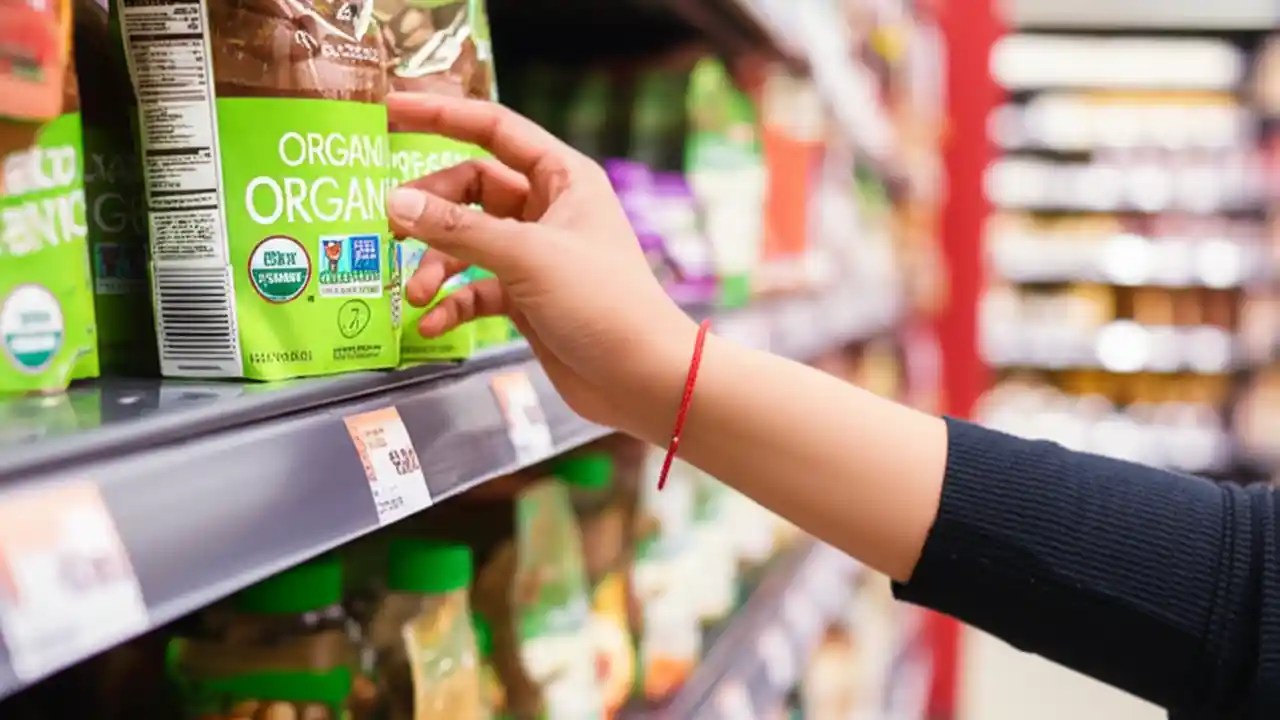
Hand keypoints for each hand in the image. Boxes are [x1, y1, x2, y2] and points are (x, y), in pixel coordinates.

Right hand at [385, 92, 697, 438]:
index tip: (391, 109)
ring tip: (416, 293)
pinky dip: (453, 303)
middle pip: (470, 189)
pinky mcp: (527, 298)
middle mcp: (548, 209)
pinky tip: (433, 324)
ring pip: (469, 242)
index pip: (493, 129)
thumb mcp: (526, 257)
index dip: (441, 115)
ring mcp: (536, 255)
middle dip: (431, 209)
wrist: (642, 379)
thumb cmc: (603, 303)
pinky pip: (477, 288)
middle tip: (391, 227)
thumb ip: (458, 229)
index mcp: (562, 177)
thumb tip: (396, 202)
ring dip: (437, 265)